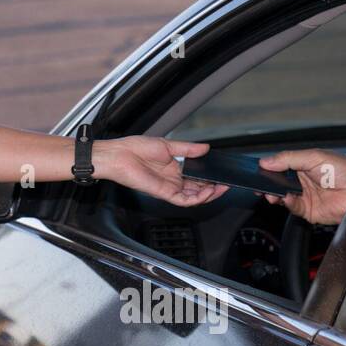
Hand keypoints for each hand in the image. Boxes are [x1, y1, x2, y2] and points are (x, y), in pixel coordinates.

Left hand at [92, 136, 228, 205]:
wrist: (119, 155)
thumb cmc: (135, 148)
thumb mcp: (167, 145)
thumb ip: (188, 149)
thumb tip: (205, 148)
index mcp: (173, 168)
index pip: (196, 177)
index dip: (210, 177)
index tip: (221, 173)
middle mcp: (173, 180)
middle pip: (198, 189)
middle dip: (213, 188)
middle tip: (226, 184)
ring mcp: (169, 187)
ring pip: (193, 197)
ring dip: (208, 194)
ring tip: (221, 188)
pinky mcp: (163, 193)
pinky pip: (183, 200)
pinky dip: (196, 198)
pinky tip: (207, 192)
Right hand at [258, 149, 345, 224]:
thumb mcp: (316, 157)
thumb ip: (289, 158)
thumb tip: (266, 161)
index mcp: (305, 164)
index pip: (281, 164)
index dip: (269, 166)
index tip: (257, 168)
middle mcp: (304, 180)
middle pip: (278, 181)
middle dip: (267, 182)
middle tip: (258, 182)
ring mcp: (305, 195)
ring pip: (281, 195)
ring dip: (273, 193)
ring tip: (270, 192)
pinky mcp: (308, 210)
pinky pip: (291, 207)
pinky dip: (285, 202)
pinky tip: (285, 197)